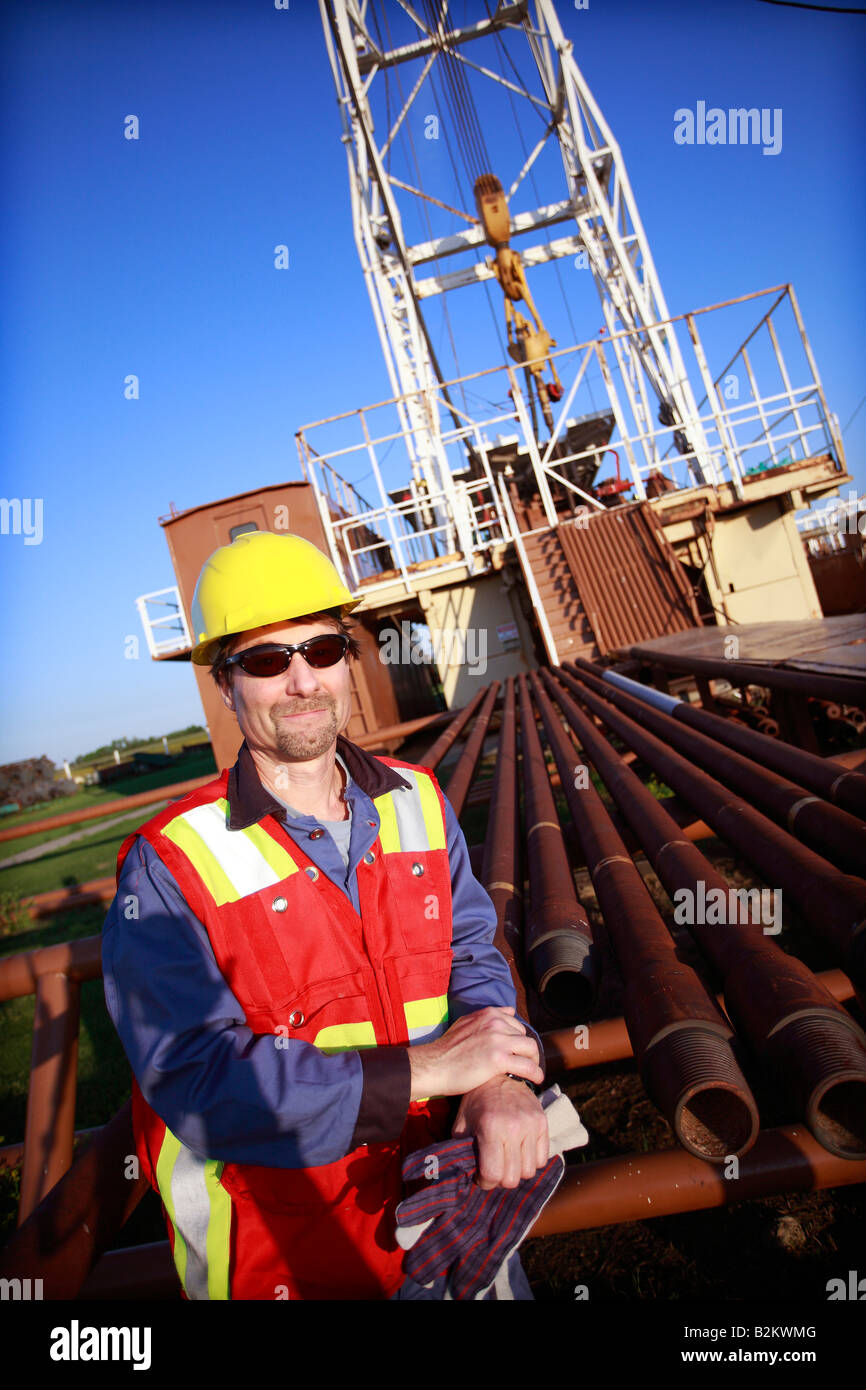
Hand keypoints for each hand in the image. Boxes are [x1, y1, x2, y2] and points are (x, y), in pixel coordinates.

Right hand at [408, 1006, 543, 1100]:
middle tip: (523, 1064)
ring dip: (534, 1062)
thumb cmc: (447, 1049)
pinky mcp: (499, 1059)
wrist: (434, 1066)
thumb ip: (488, 1017)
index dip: (518, 1041)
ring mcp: (498, 1040)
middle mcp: (495, 1023)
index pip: (516, 1025)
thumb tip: (509, 1011)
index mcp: (489, 1014)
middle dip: (526, 1051)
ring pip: (531, 1049)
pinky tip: (535, 1080)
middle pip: (525, 1036)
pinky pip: (527, 1066)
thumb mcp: (467, 1023)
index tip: (517, 1052)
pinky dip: (535, 1073)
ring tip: (531, 1072)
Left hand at [452, 1075, 548, 1189]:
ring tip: (507, 1161)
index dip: (485, 1183)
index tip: (481, 1178)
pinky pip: (543, 1158)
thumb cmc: (475, 1103)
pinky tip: (520, 1152)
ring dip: (517, 1171)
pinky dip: (532, 1161)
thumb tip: (463, 1176)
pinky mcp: (543, 1122)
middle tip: (494, 1170)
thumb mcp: (461, 1124)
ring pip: (529, 1170)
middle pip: (513, 1177)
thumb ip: (462, 1151)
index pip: (493, 1174)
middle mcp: (513, 1127)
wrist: (497, 1076)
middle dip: (501, 1179)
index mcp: (491, 1127)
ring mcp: (531, 1124)